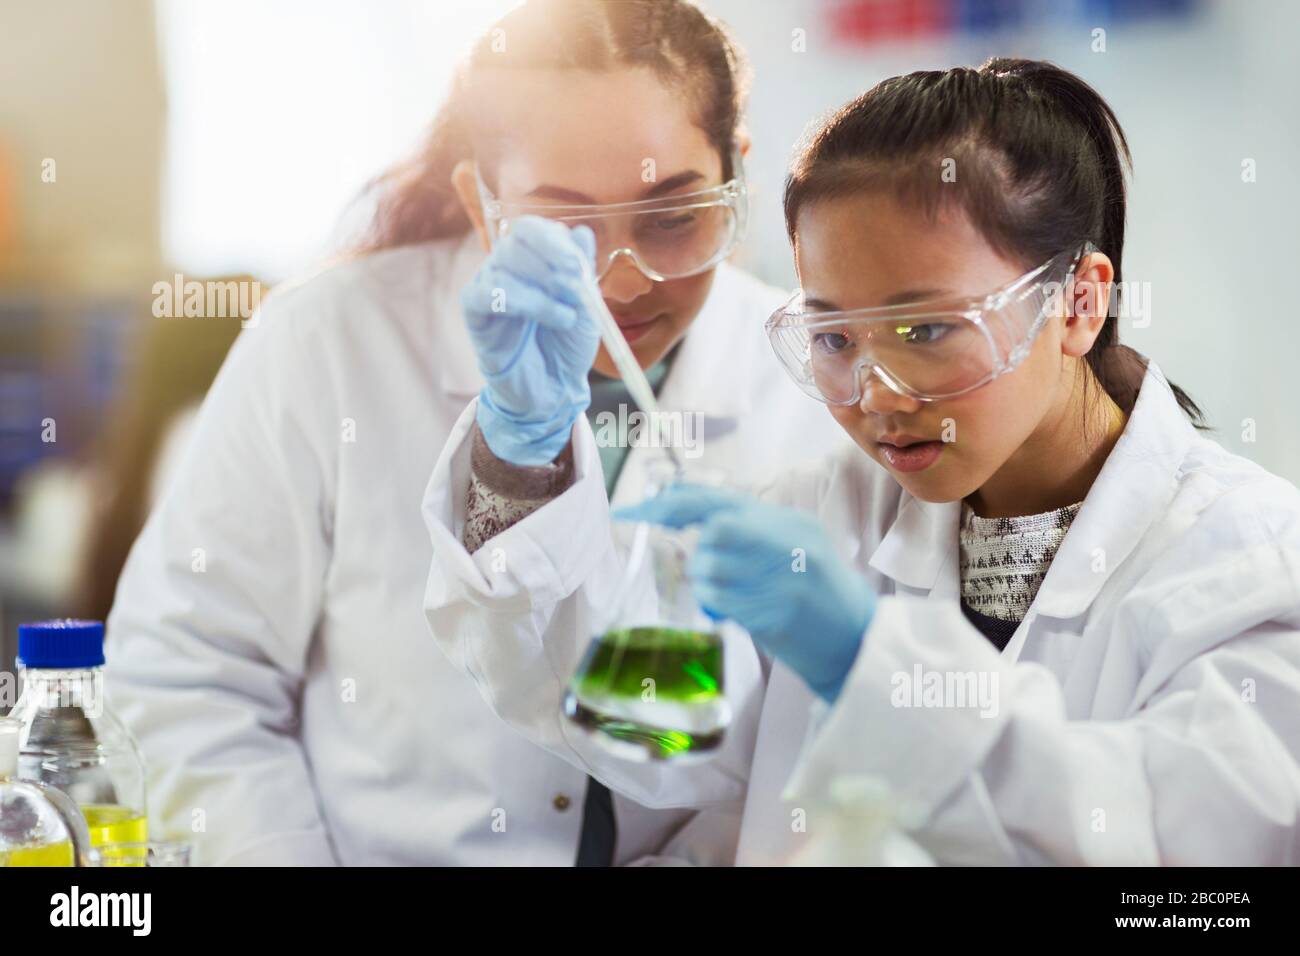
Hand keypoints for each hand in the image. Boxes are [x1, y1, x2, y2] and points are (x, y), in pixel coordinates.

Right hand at [461, 216, 599, 464]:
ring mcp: (487, 287)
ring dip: (543, 289)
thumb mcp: (585, 305)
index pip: (533, 229)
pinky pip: (487, 293)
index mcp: (533, 260)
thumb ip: (581, 269)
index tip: (577, 266)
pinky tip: (546, 319)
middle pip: (516, 240)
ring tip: (566, 316)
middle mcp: (506, 267)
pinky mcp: (475, 312)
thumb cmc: (566, 346)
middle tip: (575, 292)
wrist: (553, 389)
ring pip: (503, 264)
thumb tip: (582, 232)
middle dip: (552, 263)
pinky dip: (522, 301)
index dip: (554, 241)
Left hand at [616, 486, 875, 702]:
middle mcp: (789, 543)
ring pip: (711, 569)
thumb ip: (754, 529)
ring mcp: (783, 578)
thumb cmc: (822, 596)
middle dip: (701, 551)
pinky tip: (743, 613)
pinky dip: (720, 608)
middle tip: (712, 570)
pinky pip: (722, 602)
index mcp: (791, 522)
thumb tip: (697, 520)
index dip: (670, 504)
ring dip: (710, 584)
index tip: (634, 514)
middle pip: (715, 530)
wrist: (860, 645)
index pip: (718, 499)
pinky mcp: (776, 614)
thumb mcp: (799, 546)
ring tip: (738, 596)